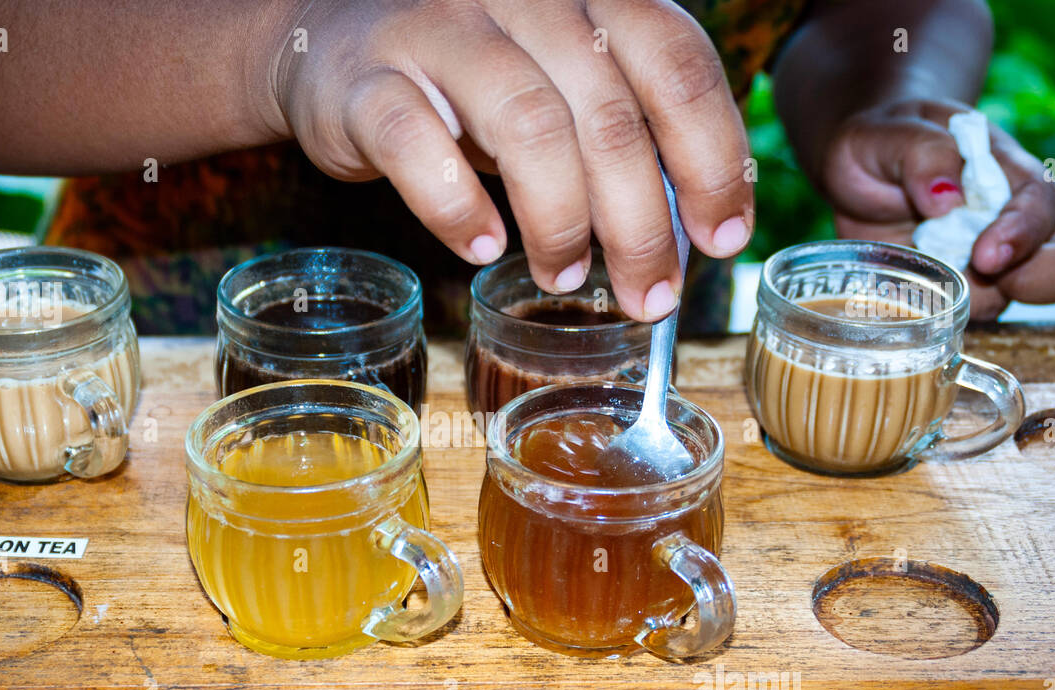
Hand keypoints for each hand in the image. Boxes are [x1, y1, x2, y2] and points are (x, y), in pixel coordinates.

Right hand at [269, 0, 753, 319]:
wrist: (332, 41)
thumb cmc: (472, 77)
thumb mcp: (562, 77)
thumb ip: (627, 123)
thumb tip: (705, 222)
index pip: (676, 64)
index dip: (712, 157)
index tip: (722, 238)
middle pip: (607, 112)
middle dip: (641, 223)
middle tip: (649, 295)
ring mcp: (441, 28)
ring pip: (526, 126)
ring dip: (558, 222)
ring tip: (564, 276)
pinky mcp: (368, 79)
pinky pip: (417, 146)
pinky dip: (457, 206)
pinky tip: (481, 247)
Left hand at [821, 98, 1054, 319]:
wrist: (854, 171)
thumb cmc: (880, 143)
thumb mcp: (887, 134)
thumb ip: (920, 153)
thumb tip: (946, 197)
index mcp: (1005, 174)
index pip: (1043, 205)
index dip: (1025, 231)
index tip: (987, 255)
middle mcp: (1007, 224)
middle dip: (1044, 280)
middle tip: (983, 275)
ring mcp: (982, 267)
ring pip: (1007, 300)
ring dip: (967, 302)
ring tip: (913, 281)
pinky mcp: (949, 295)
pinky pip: (956, 321)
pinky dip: (929, 317)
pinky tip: (895, 297)